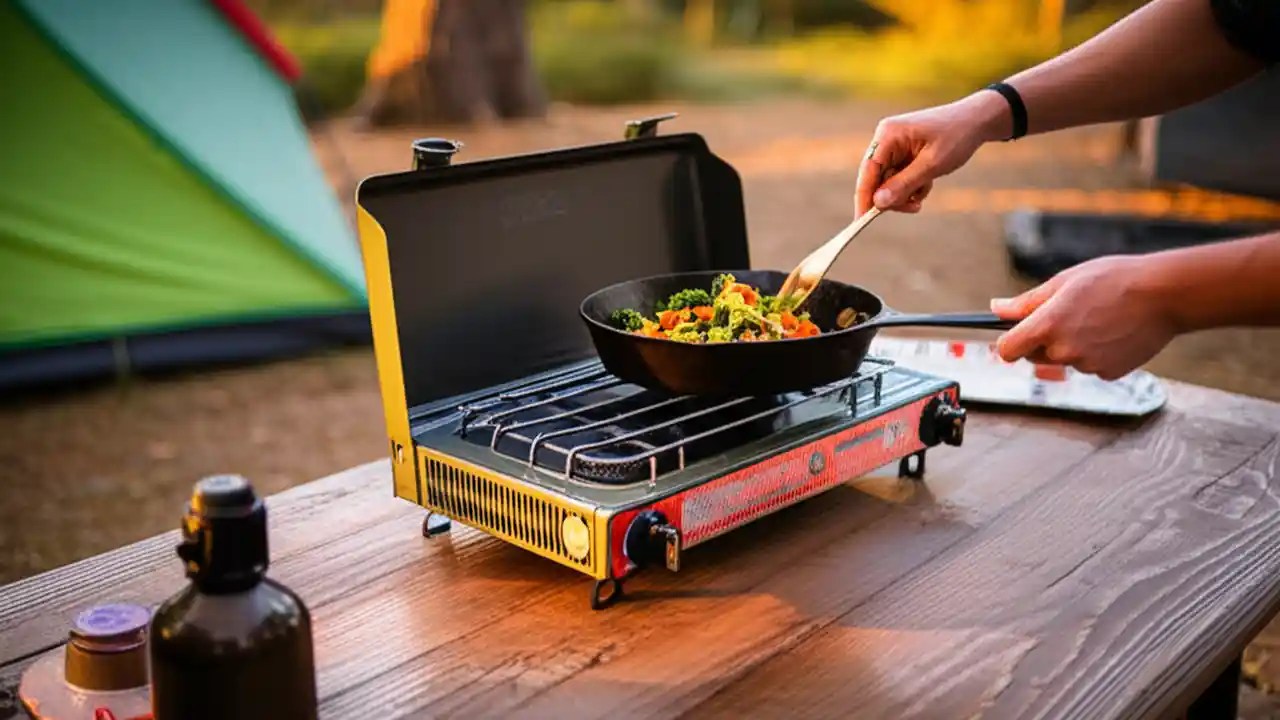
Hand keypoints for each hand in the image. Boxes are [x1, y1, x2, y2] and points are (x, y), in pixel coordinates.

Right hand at [855, 91, 1010, 217]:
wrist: (977, 121)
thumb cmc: (957, 137)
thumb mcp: (932, 165)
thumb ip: (904, 185)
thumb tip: (877, 204)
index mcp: (889, 134)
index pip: (868, 171)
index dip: (864, 197)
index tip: (861, 220)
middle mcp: (886, 138)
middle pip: (876, 179)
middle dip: (893, 197)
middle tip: (914, 208)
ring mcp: (894, 145)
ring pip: (888, 181)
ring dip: (904, 193)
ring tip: (924, 194)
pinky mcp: (902, 152)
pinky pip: (898, 177)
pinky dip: (911, 186)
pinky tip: (927, 183)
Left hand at [990, 255, 1178, 380]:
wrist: (1165, 294)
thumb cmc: (1114, 279)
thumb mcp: (1064, 282)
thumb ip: (1027, 302)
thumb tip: (996, 309)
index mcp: (1047, 325)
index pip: (1007, 350)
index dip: (1007, 343)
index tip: (1013, 336)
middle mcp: (1063, 350)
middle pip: (1035, 356)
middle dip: (1042, 340)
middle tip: (1067, 315)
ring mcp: (1086, 365)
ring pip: (1065, 360)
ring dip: (1072, 346)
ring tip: (1098, 319)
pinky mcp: (1108, 373)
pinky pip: (1090, 366)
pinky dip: (1096, 353)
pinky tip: (1114, 332)